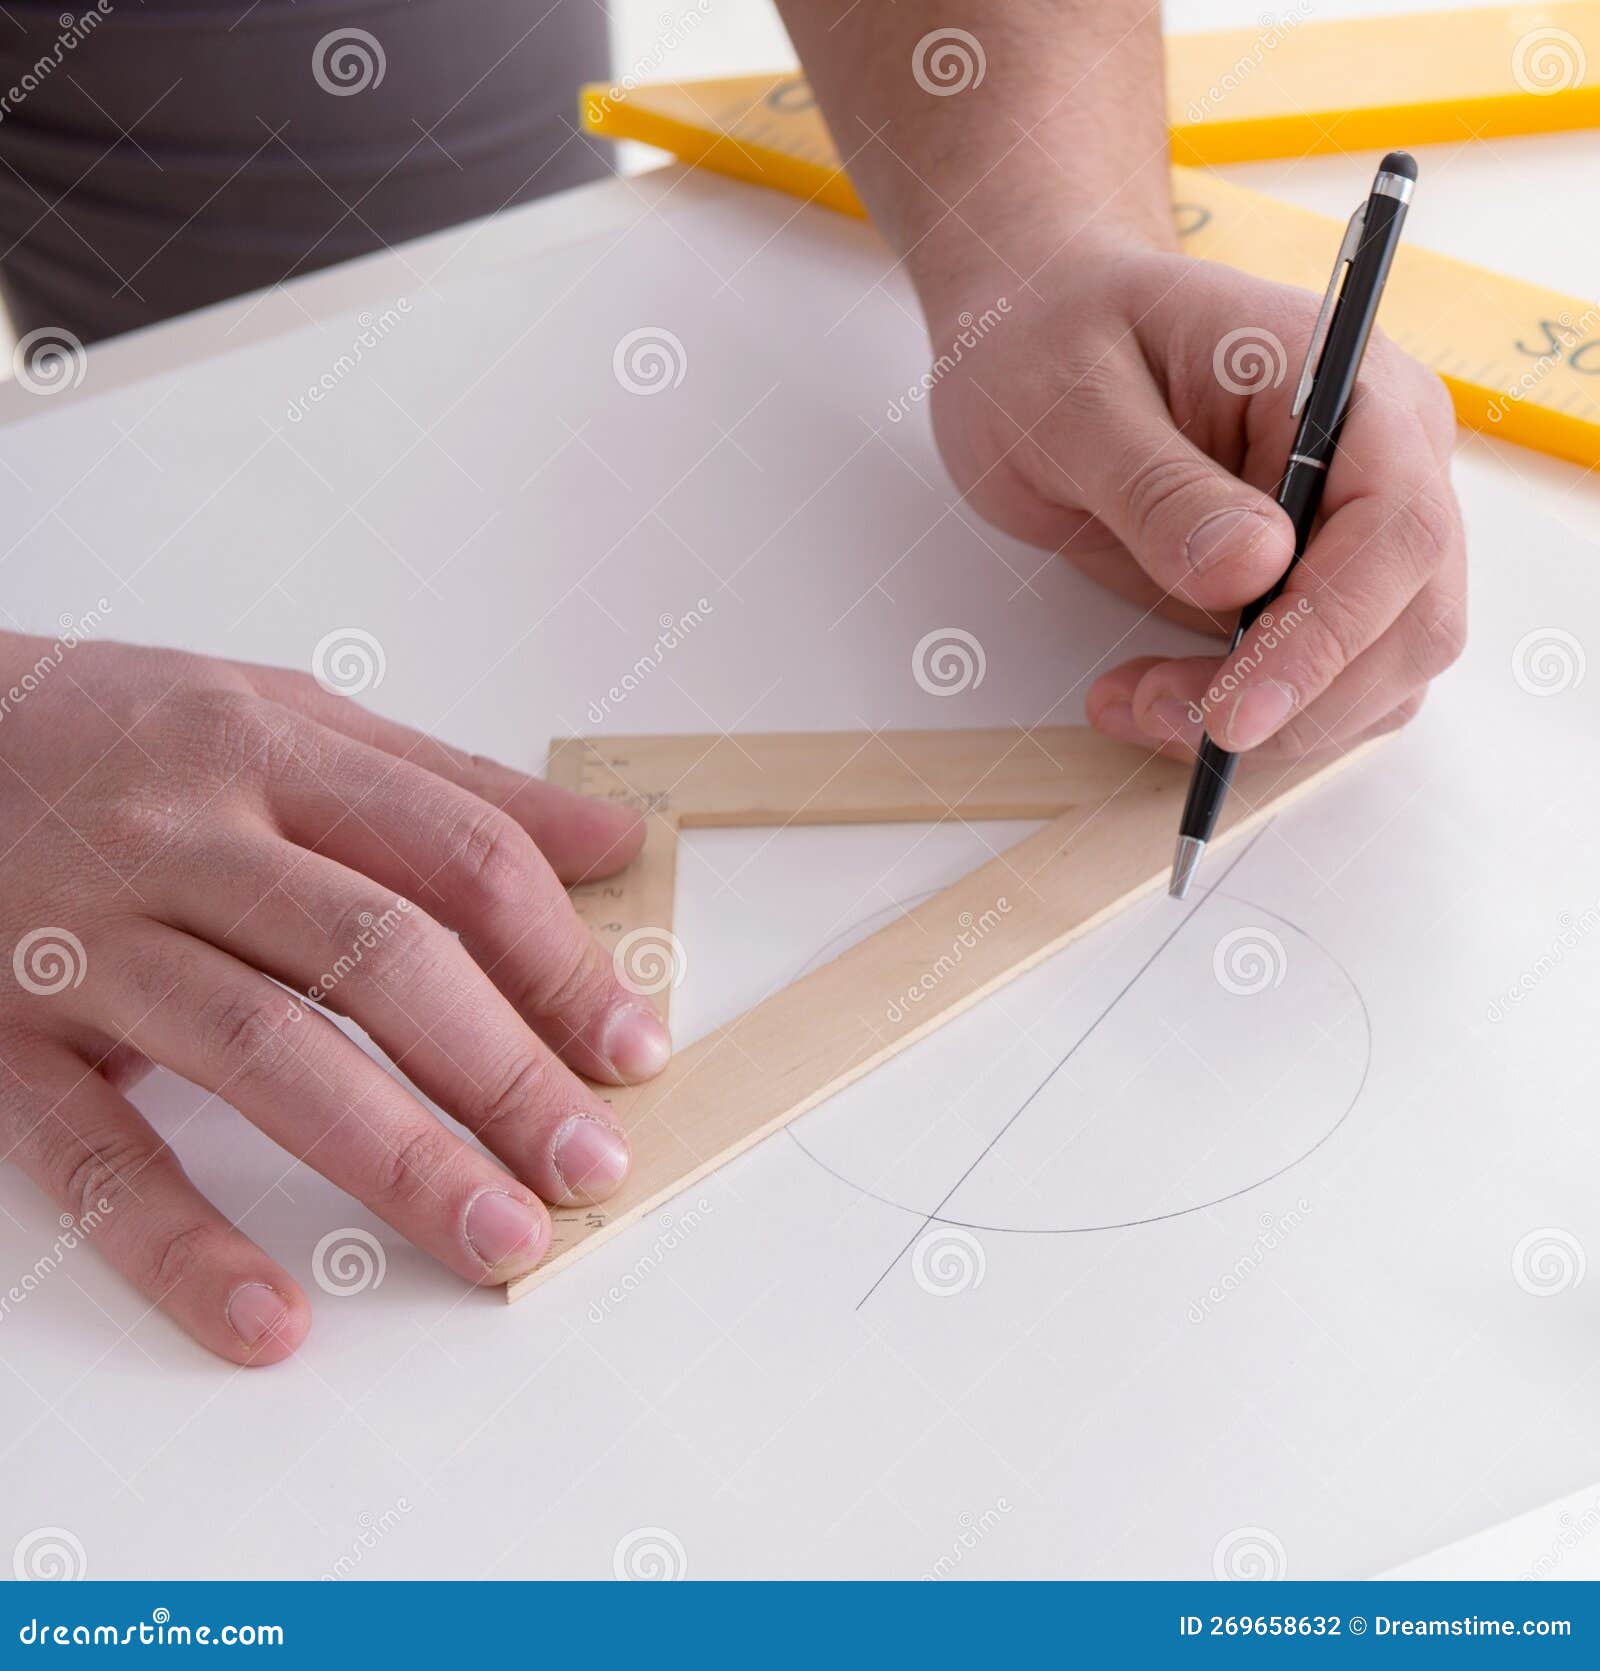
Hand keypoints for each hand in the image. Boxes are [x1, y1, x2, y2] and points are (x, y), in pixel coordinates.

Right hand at [0, 635, 667, 1363]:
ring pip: (262, 1050)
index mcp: (269, 748)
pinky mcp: (1, 1040)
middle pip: (377, 955)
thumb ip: (450, 782)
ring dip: (395, 1157)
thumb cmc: (117, 736)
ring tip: (500, 1235)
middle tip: (592, 1160)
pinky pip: (95, 1156)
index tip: (631, 1045)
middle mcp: (183, 839)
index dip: (560, 958)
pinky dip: (182, 1245)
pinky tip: (273, 1319)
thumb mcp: (282, 714)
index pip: (453, 855)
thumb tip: (613, 838)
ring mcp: (87, 943)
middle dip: (503, 1069)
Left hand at [922, 241, 1466, 760]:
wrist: (1034, 341)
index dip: (1328, 634)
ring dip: (1270, 727)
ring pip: (1377, 675)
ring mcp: (1353, 533)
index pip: (1396, 527)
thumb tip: (1254, 569)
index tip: (1236, 711)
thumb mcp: (1073, 405)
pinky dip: (1248, 722)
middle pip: (1412, 622)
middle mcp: (1379, 462)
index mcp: (1345, 384)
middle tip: (1157, 713)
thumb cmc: (1054, 344)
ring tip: (1133, 704)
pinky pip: (1322, 686)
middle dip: (1295, 701)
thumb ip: (1159, 486)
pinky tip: (1150, 701)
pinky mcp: (1308, 591)